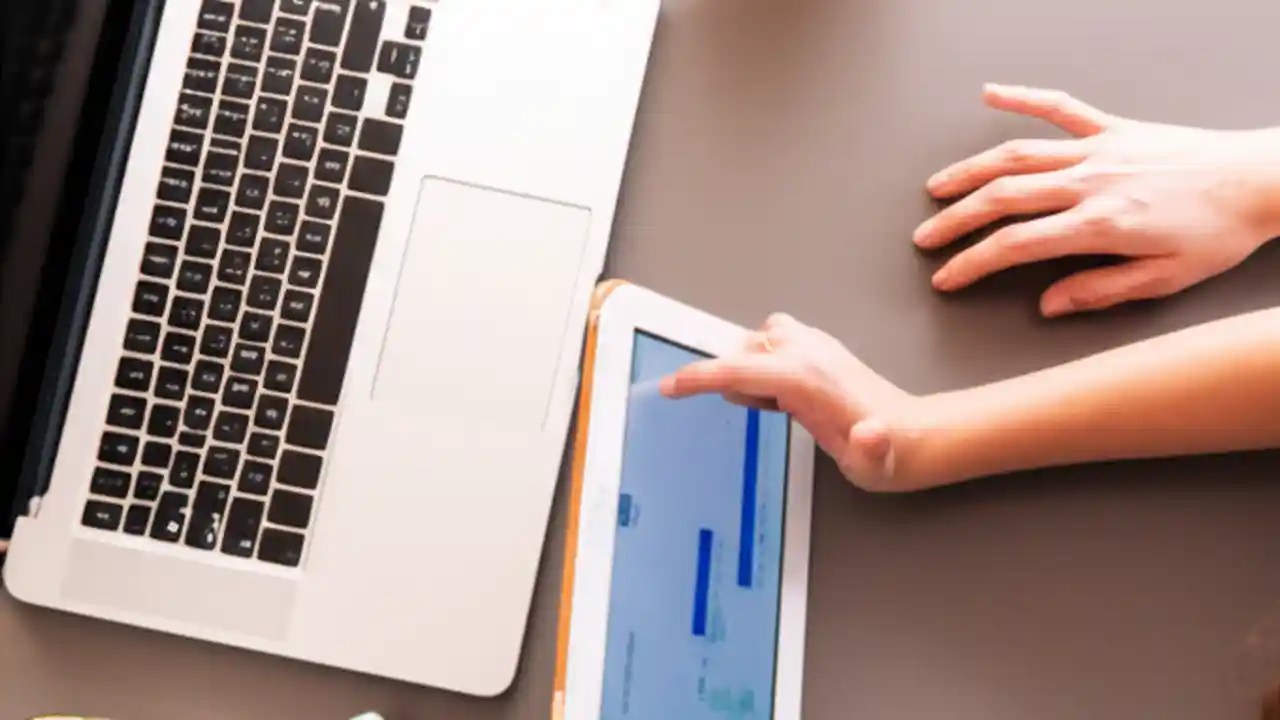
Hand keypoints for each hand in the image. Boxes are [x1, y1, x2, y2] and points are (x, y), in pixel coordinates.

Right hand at [659, 313, 934, 491]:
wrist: (915, 436)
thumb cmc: (887, 454)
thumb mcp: (877, 461)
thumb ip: (871, 447)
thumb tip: (870, 433)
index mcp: (807, 377)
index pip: (739, 368)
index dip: (699, 378)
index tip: (668, 387)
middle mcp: (808, 352)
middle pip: (742, 350)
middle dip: (732, 377)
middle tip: (763, 412)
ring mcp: (814, 346)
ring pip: (756, 340)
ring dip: (749, 367)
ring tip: (774, 406)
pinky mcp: (818, 349)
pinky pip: (772, 342)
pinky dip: (764, 363)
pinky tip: (782, 397)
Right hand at [914, 84, 1279, 316]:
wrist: (1261, 181)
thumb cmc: (1219, 233)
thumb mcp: (1165, 279)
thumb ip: (1101, 290)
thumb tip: (1049, 304)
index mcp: (1100, 224)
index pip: (1015, 245)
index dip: (972, 263)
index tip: (946, 277)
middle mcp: (1091, 182)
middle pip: (1003, 198)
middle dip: (956, 220)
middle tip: (926, 238)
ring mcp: (1099, 149)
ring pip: (1018, 155)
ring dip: (971, 171)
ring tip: (937, 187)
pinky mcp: (1115, 128)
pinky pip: (1061, 108)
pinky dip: (1023, 97)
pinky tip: (990, 93)